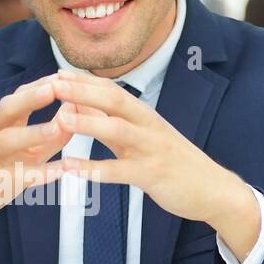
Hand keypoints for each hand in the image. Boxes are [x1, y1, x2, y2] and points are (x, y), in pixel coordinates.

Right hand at [0, 75, 70, 262]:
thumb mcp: (15, 158)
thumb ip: (43, 141)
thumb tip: (73, 120)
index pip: (15, 99)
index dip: (39, 86)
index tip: (65, 75)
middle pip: (7, 110)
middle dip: (32, 97)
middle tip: (57, 86)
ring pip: (6, 142)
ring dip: (34, 132)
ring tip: (59, 127)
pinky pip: (13, 178)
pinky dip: (39, 174)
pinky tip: (61, 172)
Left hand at [50, 71, 260, 260]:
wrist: (213, 190)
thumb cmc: (172, 162)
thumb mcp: (141, 138)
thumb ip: (113, 124)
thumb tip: (82, 107)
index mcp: (144, 116)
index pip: (111, 90)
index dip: (84, 81)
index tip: (55, 74)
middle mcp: (148, 126)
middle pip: (113, 101)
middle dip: (82, 90)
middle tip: (50, 85)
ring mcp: (152, 149)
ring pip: (118, 130)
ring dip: (88, 122)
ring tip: (59, 118)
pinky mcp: (152, 175)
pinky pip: (120, 171)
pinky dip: (94, 168)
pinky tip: (71, 168)